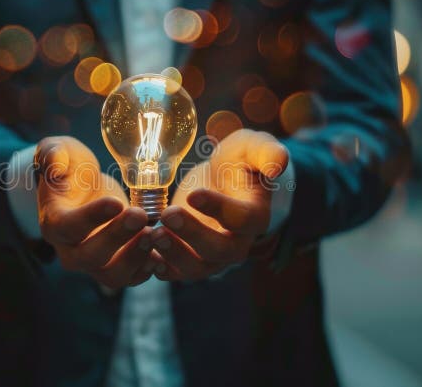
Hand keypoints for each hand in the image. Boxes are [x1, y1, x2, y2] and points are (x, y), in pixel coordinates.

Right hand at [36, 136, 154, 288]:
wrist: (86, 192)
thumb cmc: (72, 170)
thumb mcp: (59, 152)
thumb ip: (52, 153)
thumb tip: (53, 162)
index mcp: (54, 223)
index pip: (67, 227)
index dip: (91, 217)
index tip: (116, 201)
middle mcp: (71, 251)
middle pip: (90, 256)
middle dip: (117, 237)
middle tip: (140, 214)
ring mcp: (94, 265)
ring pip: (112, 275)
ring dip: (135, 257)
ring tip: (155, 233)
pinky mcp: (117, 267)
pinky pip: (132, 278)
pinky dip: (148, 269)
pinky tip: (164, 251)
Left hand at [150, 129, 288, 280]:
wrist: (219, 181)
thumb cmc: (236, 162)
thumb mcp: (250, 148)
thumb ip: (265, 151)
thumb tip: (278, 163)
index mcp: (255, 215)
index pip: (242, 218)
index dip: (219, 208)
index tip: (194, 194)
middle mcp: (237, 242)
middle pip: (220, 250)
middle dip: (192, 234)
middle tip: (168, 214)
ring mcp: (213, 257)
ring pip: (197, 267)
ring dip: (173, 254)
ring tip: (152, 234)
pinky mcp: (190, 260)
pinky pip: (176, 272)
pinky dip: (160, 268)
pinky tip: (144, 254)